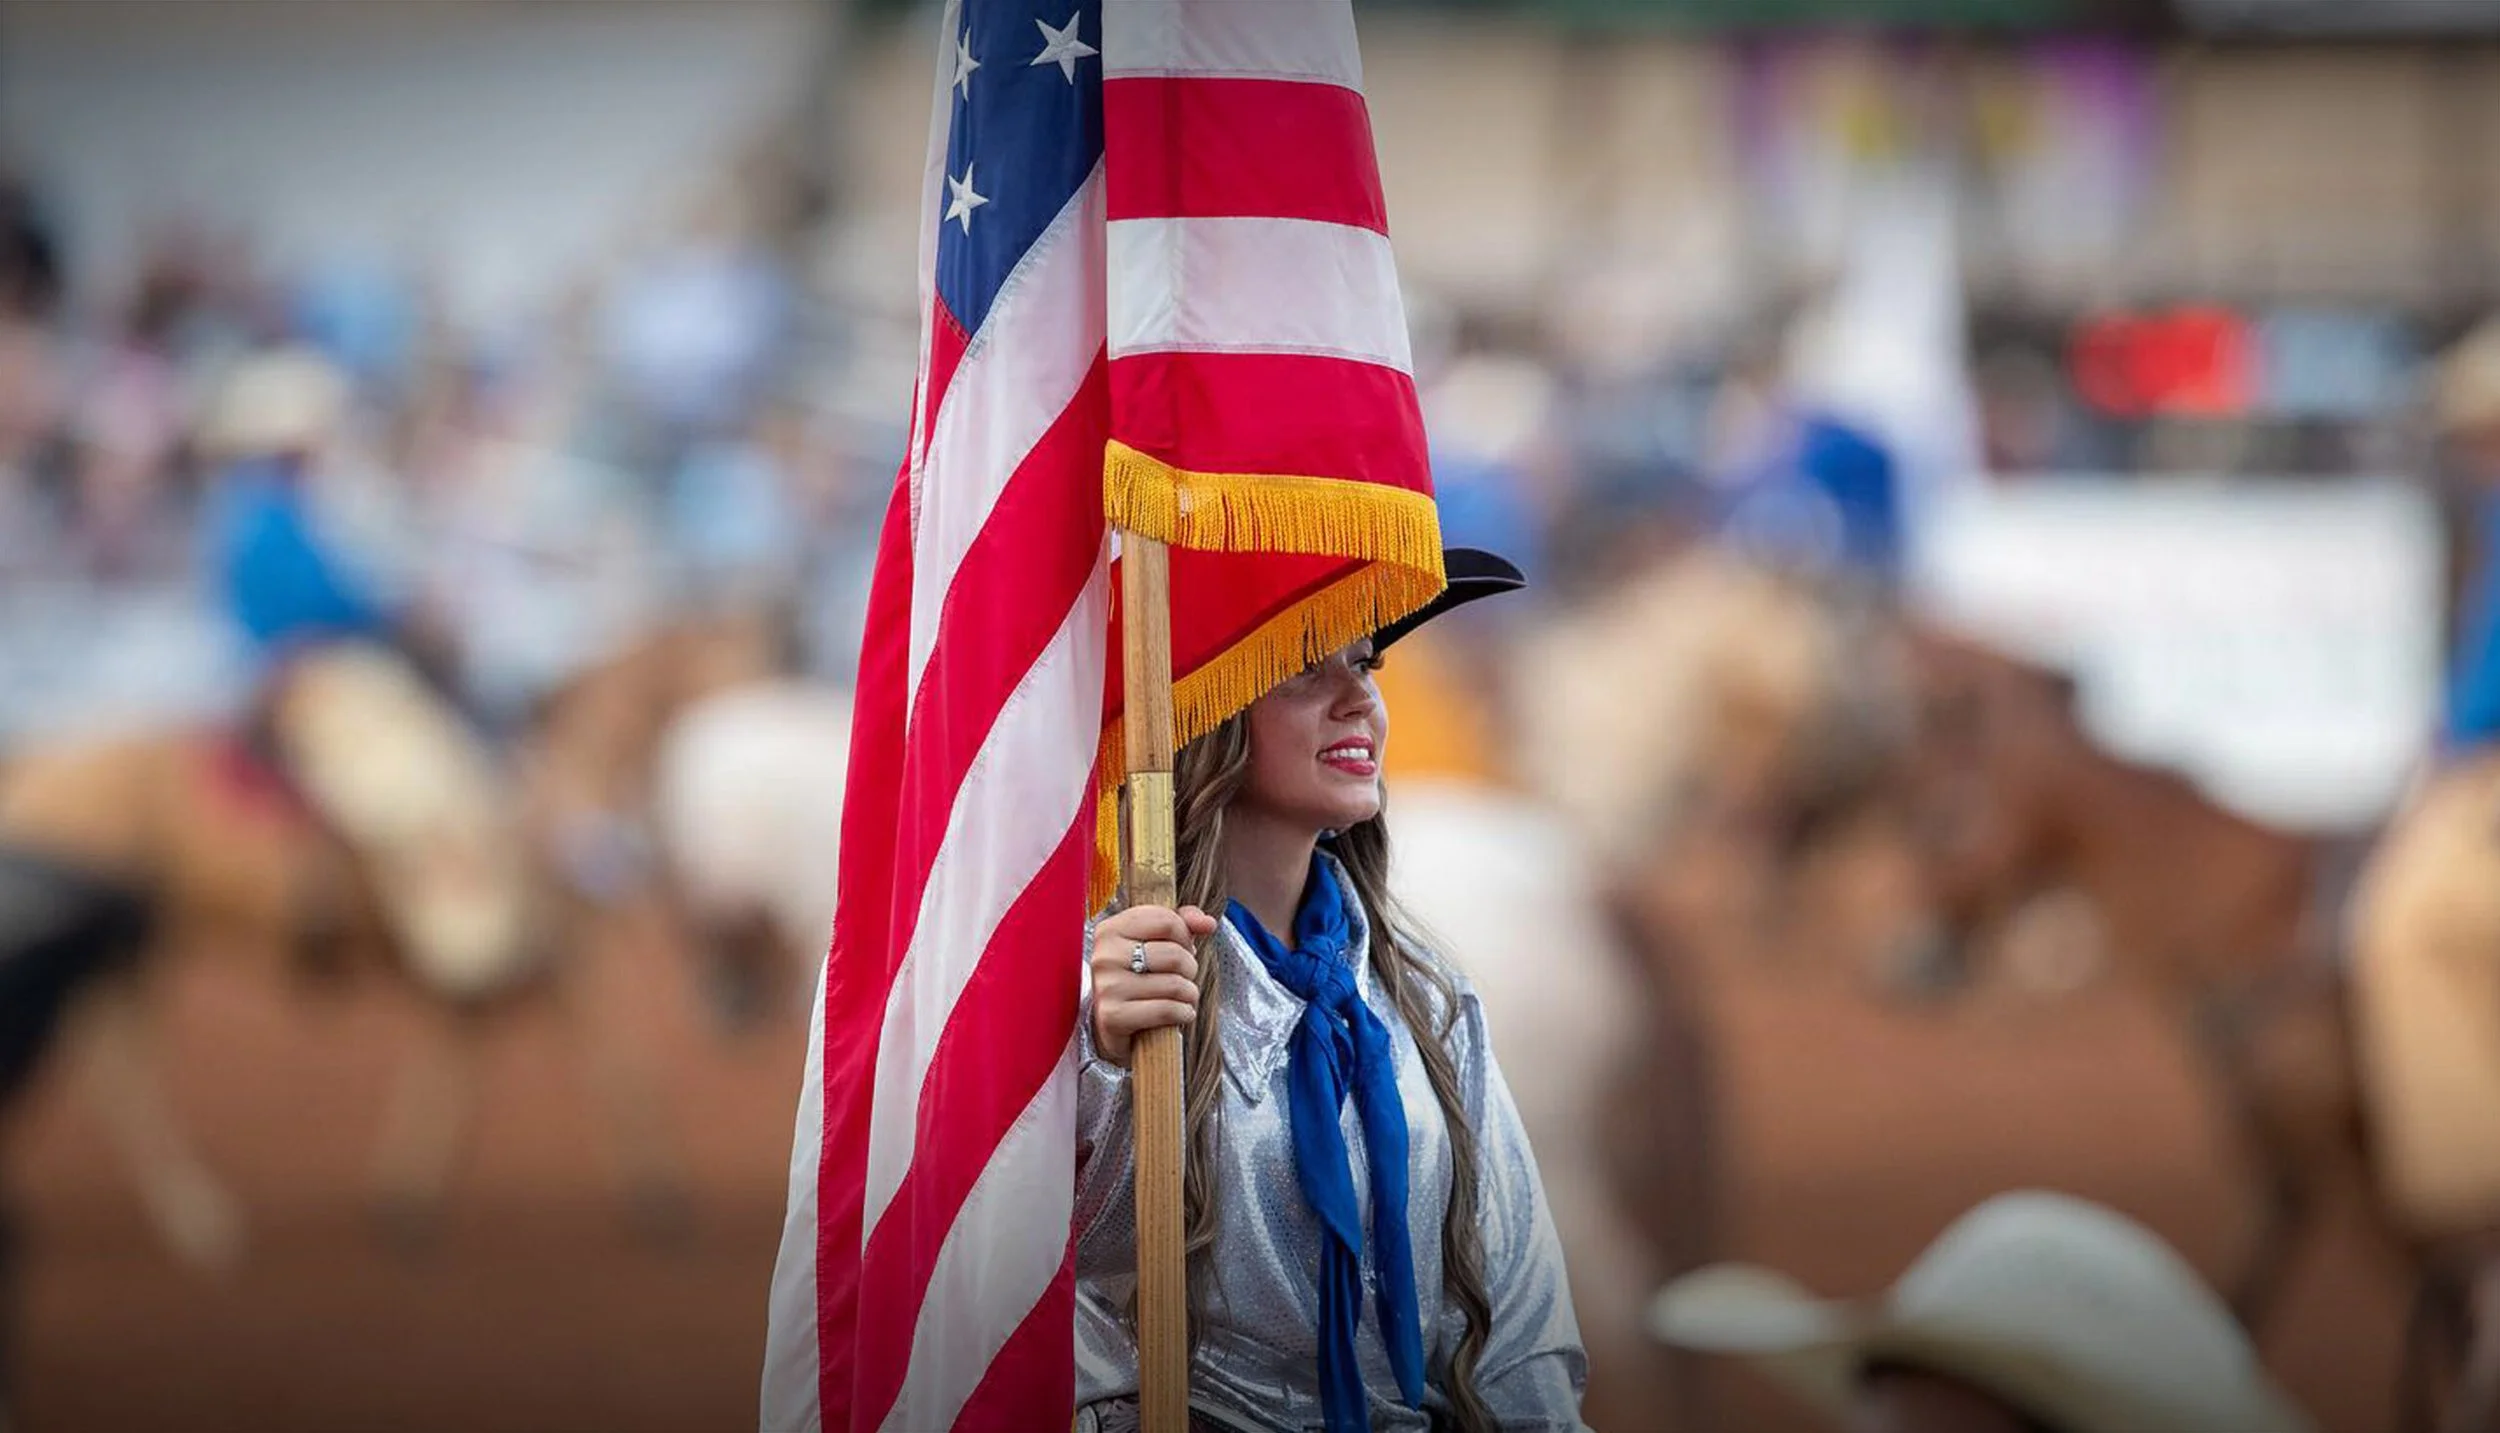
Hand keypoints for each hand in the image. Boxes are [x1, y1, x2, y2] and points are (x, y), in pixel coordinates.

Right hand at [1089, 904, 1215, 1066]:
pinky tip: (1180, 1013)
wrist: (1112, 1022)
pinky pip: (1166, 1010)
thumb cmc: (1139, 976)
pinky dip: (1183, 1013)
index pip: (1166, 921)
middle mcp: (1104, 956)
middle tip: (1183, 976)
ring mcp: (1107, 987)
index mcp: (1110, 929)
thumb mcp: (1156, 942)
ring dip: (1189, 993)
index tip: (1182, 948)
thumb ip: (1182, 922)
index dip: (1184, 936)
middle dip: (1189, 968)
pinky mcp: (1113, 1016)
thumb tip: (1208, 923)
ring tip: (1181, 996)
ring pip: (1174, 984)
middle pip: (1174, 954)